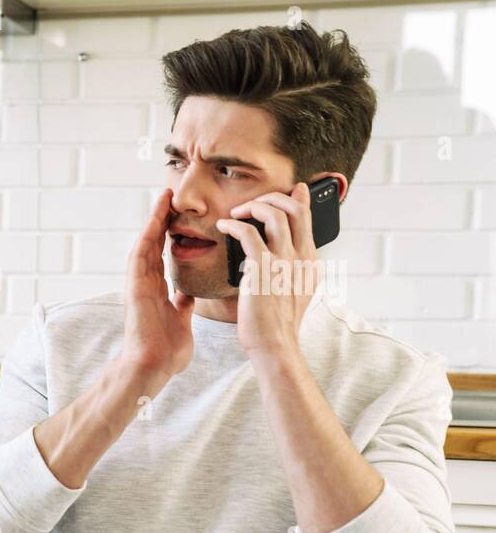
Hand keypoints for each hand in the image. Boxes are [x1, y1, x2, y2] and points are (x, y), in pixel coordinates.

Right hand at [119, 188, 195, 381]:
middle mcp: (147, 284)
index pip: (164, 256)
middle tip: (171, 196)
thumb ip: (183, 306)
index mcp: (158, 291)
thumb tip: (188, 296)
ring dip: (154, 220)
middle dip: (162, 220)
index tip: (180, 218)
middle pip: (154, 244)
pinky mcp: (135, 286)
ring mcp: (139, 284)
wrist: (152, 367)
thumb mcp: (181, 321)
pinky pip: (141, 254)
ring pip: (146, 243)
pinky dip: (148, 234)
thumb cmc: (166, 352)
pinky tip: (156, 216)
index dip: (171, 236)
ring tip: (164, 197)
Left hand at [216, 181, 319, 360]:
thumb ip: (295, 267)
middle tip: (253, 203)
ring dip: (253, 206)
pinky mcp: (263, 269)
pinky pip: (248, 234)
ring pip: (274, 214)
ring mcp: (284, 261)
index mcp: (310, 261)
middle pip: (295, 208)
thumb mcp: (296, 290)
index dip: (300, 199)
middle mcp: (301, 256)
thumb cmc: (278, 322)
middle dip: (273, 197)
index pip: (308, 218)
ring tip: (237, 212)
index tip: (295, 188)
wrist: (274, 344)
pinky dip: (234, 225)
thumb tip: (290, 252)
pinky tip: (223, 227)